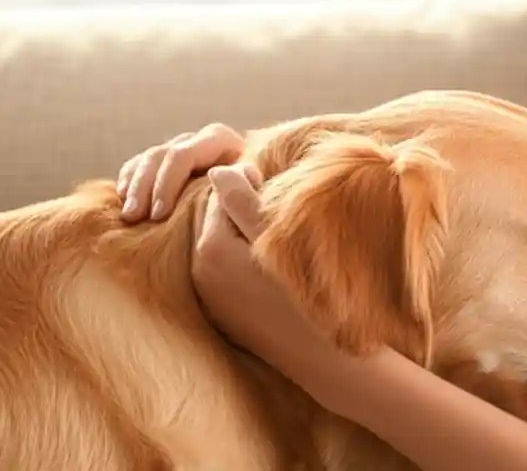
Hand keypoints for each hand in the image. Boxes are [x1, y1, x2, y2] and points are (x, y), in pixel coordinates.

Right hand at [118, 122, 244, 222]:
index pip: (184, 155)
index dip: (167, 183)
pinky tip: (122, 201)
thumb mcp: (252, 192)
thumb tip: (224, 181)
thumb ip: (242, 185)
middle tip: (136, 218)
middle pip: (161, 155)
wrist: (251, 206)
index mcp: (220, 140)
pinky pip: (137, 165)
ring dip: (134, 188)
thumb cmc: (254, 204)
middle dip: (146, 187)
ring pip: (147, 159)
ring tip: (129, 217)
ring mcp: (179, 148)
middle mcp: (197, 140)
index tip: (160, 215)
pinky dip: (128, 181)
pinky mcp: (165, 162)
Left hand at [193, 164, 352, 404]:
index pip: (223, 197)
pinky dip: (248, 265)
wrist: (325, 357)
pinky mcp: (225, 317)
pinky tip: (276, 272)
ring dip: (247, 238)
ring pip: (225, 248)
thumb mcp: (277, 237)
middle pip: (220, 223)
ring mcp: (211, 299)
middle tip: (284, 215)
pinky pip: (230, 275)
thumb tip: (220, 169)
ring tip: (283, 242)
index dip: (252, 187)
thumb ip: (243, 200)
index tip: (282, 192)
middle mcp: (201, 275)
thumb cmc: (309, 291)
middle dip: (245, 213)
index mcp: (211, 250)